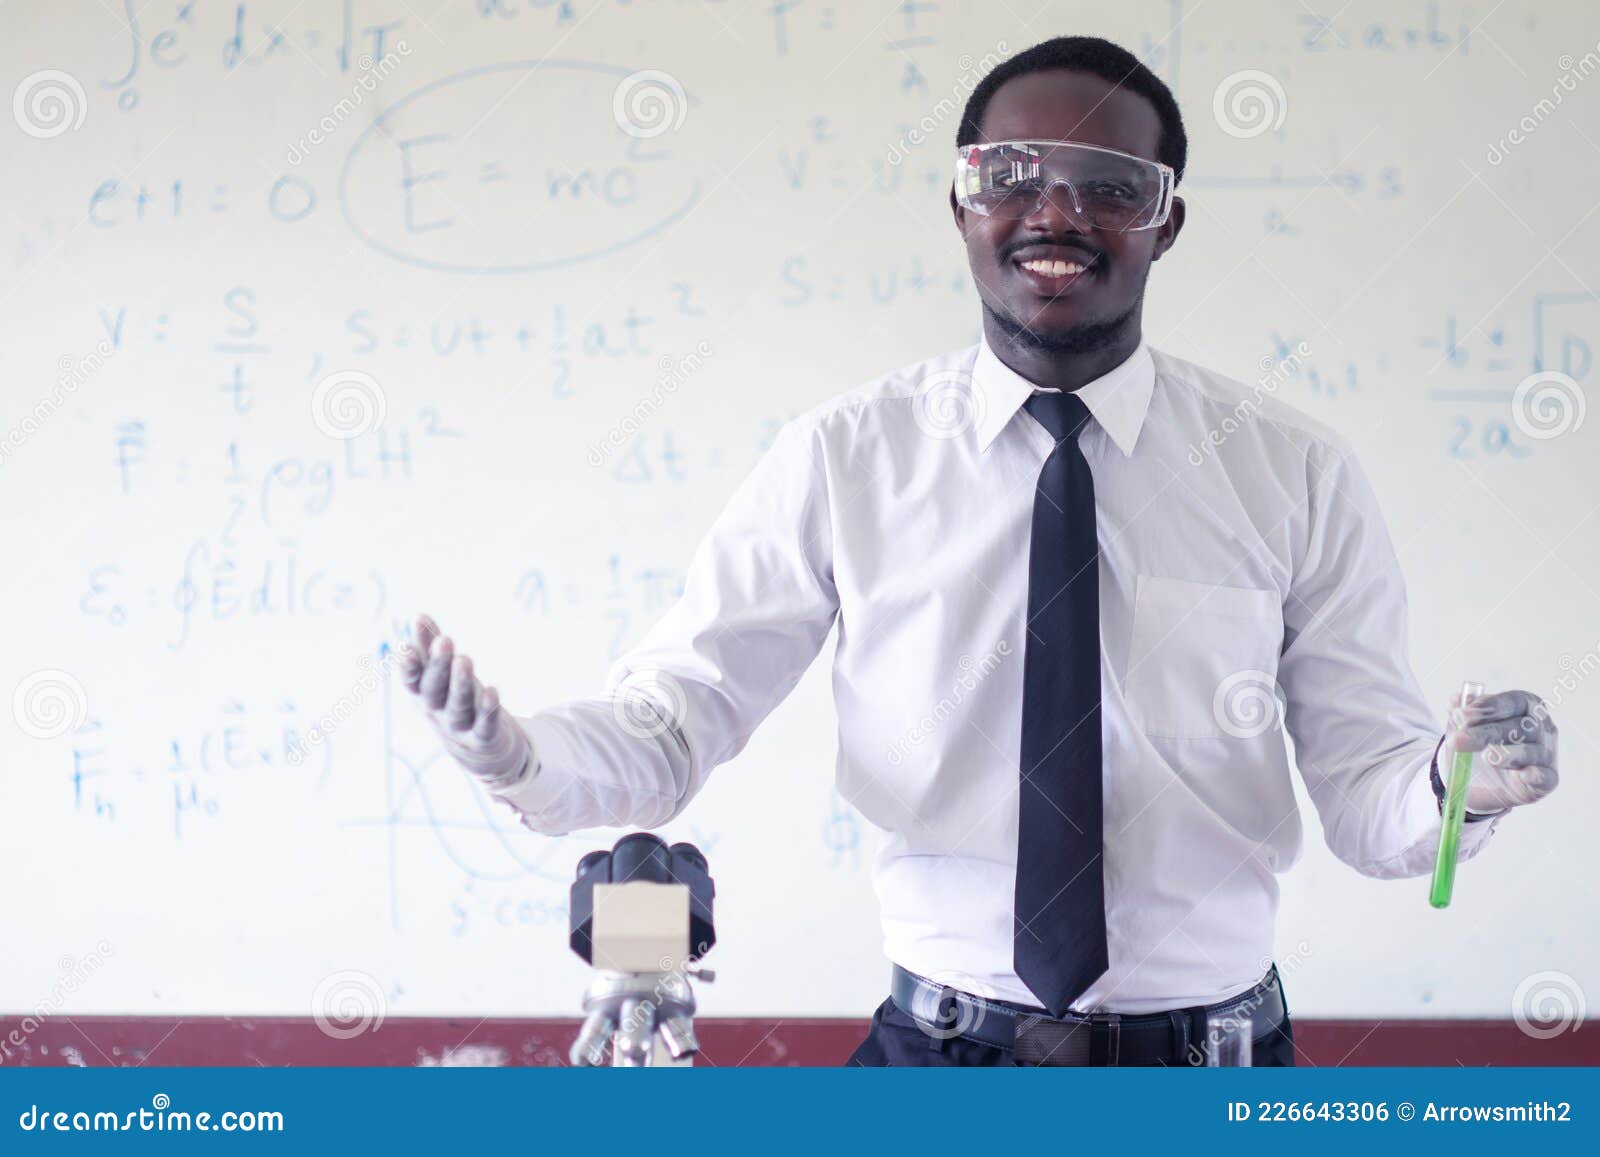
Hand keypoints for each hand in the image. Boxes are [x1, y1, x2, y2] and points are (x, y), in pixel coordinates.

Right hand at [399, 613, 531, 788]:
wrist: (476, 749)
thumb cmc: (453, 699)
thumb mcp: (440, 674)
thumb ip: (430, 646)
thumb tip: (420, 616)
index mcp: (423, 693)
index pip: (412, 679)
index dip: (409, 665)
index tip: (406, 647)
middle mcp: (437, 711)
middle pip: (435, 690)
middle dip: (438, 666)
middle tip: (444, 641)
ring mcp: (459, 727)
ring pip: (458, 706)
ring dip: (461, 683)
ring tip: (464, 659)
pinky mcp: (482, 738)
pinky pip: (485, 726)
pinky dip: (488, 710)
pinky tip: (493, 691)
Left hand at [1441, 687, 1558, 814]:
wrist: (1480, 778)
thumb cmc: (1479, 743)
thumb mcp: (1465, 725)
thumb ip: (1462, 712)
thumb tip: (1456, 700)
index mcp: (1525, 706)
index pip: (1514, 701)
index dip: (1489, 707)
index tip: (1461, 715)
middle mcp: (1541, 727)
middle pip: (1521, 726)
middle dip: (1487, 732)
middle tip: (1459, 739)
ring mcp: (1546, 754)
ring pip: (1533, 751)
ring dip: (1508, 754)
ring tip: (1487, 756)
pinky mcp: (1547, 780)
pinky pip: (1545, 776)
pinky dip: (1535, 775)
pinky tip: (1523, 775)